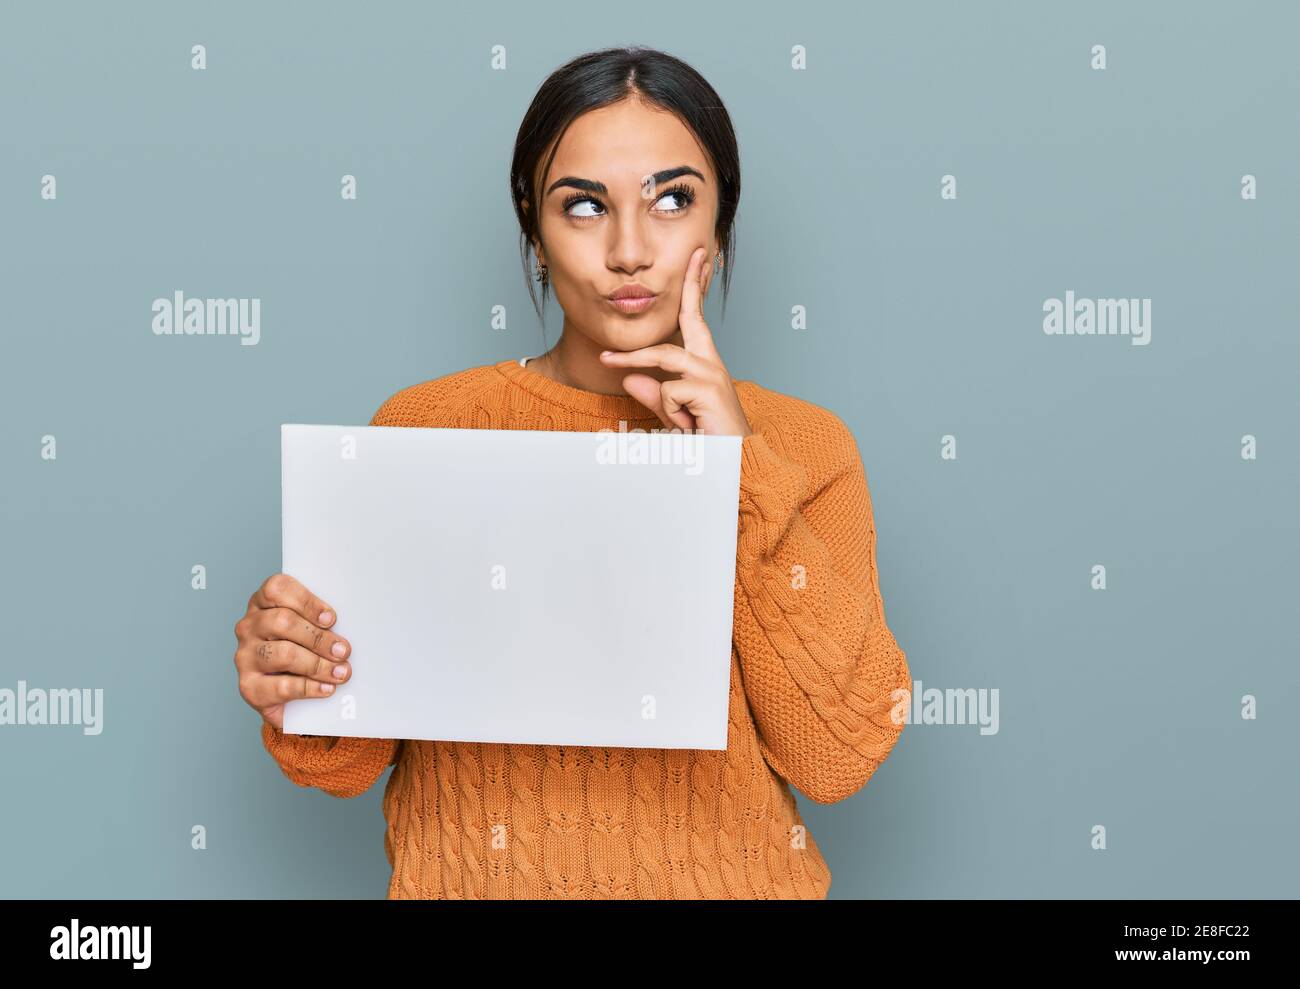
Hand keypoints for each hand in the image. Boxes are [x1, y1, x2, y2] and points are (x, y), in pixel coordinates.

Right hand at [233, 573, 352, 729]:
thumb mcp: (310, 630)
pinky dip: (309, 688)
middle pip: (283, 621)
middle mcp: (249, 626)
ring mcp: (245, 656)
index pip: (277, 589)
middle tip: (343, 650)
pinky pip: (281, 686)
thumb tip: (347, 633)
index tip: (331, 618)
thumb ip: (322, 623)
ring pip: (283, 654)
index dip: (307, 602)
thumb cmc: (303, 652)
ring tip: (340, 672)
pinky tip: (326, 688)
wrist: (285, 696)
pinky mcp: (249, 687)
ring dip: (317, 664)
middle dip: (319, 637)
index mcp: (263, 603)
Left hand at [599, 246, 752, 436]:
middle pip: (687, 318)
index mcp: (705, 364)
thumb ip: (653, 395)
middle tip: (690, 254)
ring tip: (609, 363)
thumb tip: (631, 379)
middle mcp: (712, 363)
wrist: (734, 466)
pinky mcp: (708, 389)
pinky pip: (668, 391)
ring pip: (664, 356)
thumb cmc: (707, 441)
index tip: (698, 258)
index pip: (694, 318)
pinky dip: (667, 411)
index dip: (693, 287)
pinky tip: (685, 424)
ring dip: (636, 363)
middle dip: (687, 285)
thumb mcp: (673, 414)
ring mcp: (712, 374)